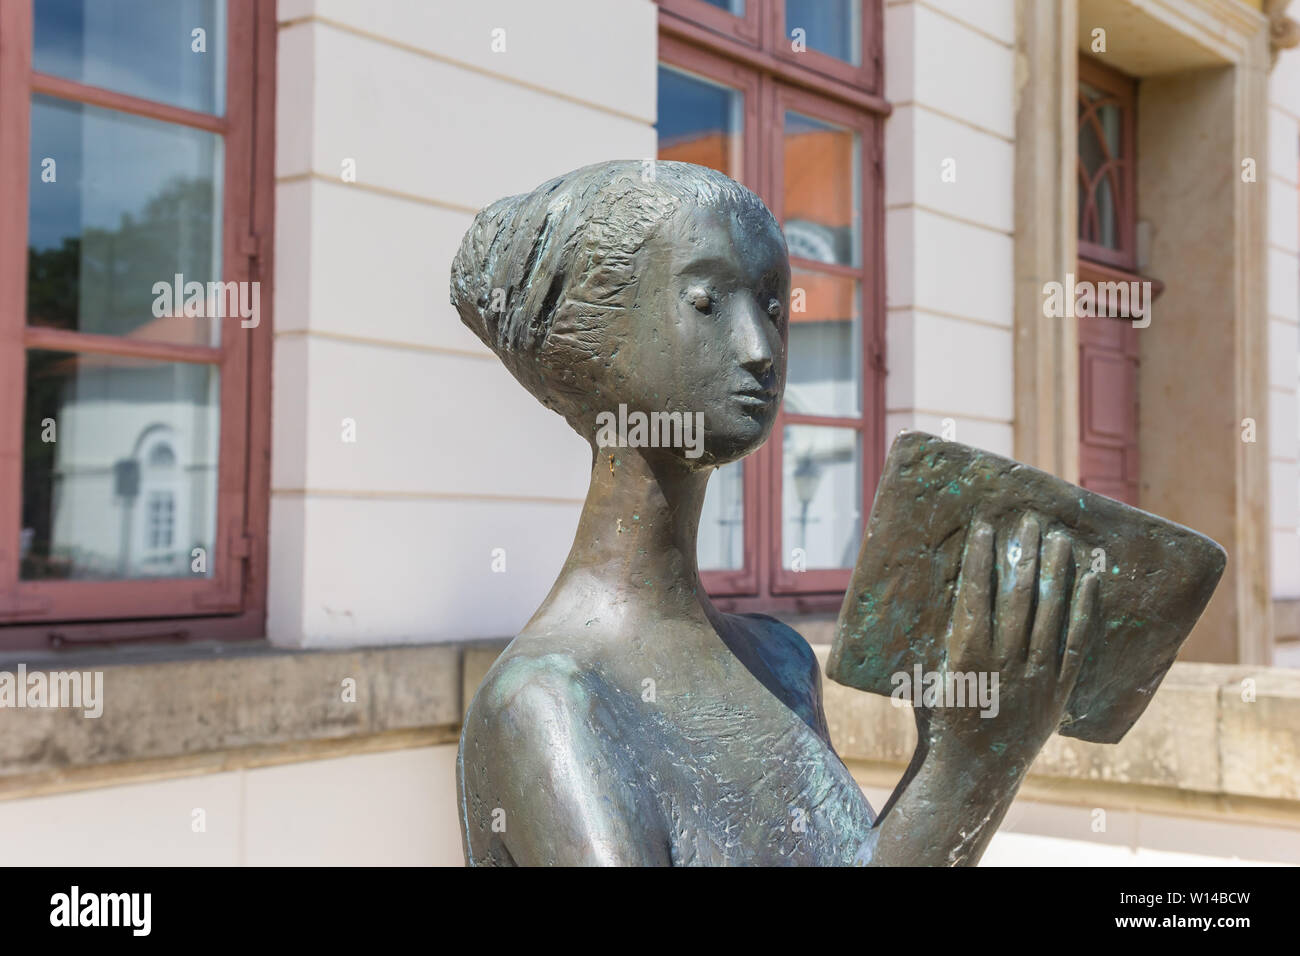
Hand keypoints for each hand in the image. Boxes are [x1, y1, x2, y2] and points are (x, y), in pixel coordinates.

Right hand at [923, 513, 1097, 762]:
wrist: (970, 773)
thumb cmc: (940, 720)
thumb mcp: (930, 672)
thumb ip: (943, 633)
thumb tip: (948, 586)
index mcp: (966, 653)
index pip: (977, 591)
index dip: (981, 556)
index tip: (986, 526)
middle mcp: (1004, 660)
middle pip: (1018, 594)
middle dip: (1023, 553)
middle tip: (1029, 520)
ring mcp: (1035, 675)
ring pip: (1051, 612)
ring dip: (1056, 571)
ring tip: (1060, 538)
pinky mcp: (1058, 690)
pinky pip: (1077, 642)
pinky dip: (1084, 609)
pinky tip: (1089, 579)